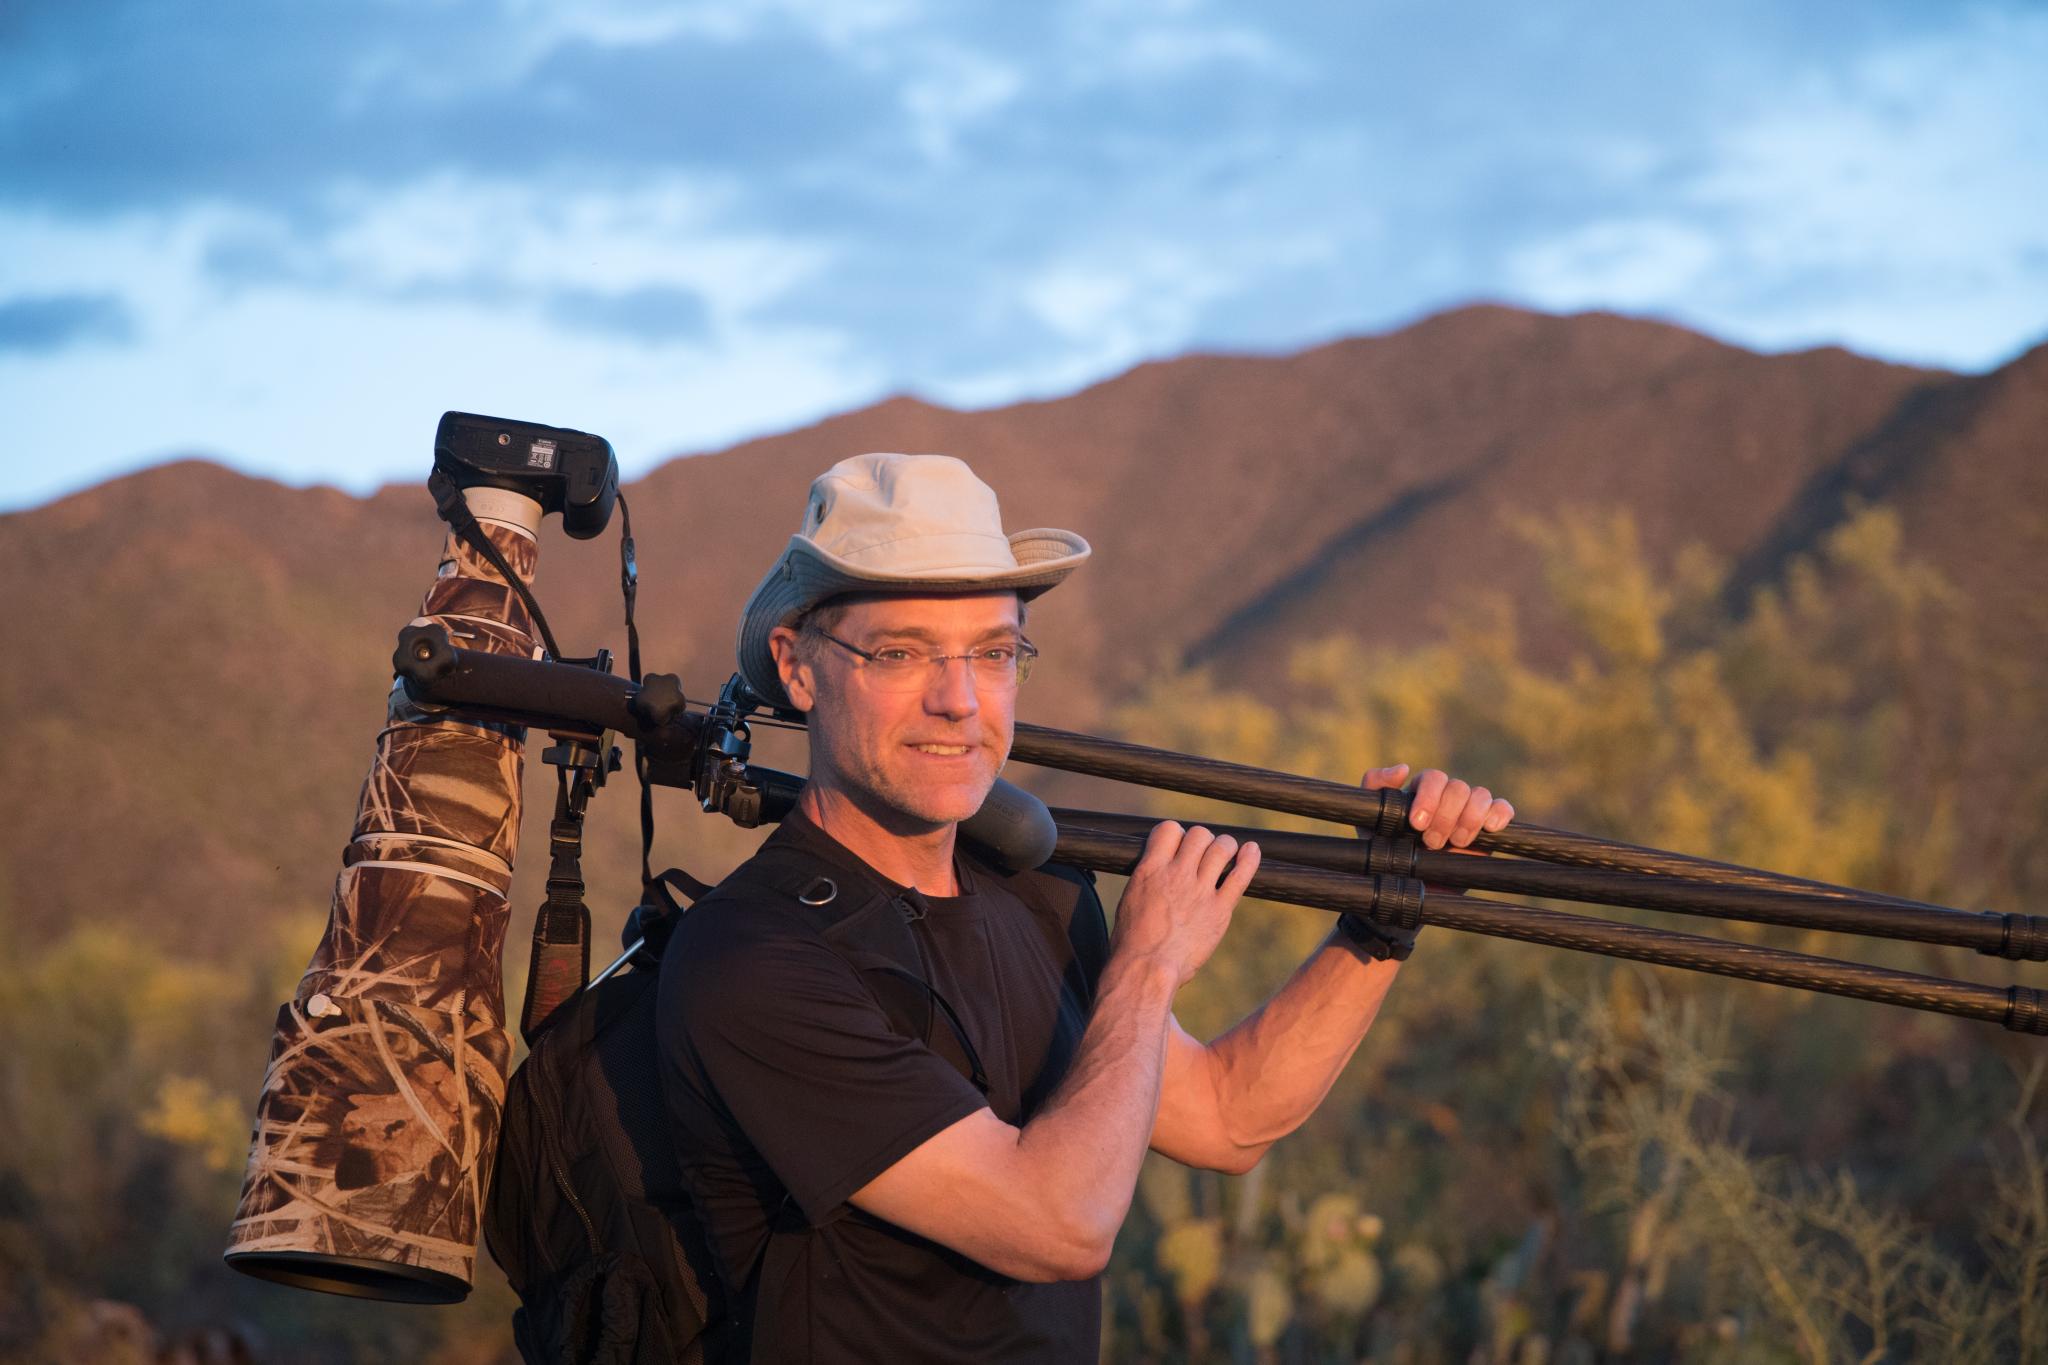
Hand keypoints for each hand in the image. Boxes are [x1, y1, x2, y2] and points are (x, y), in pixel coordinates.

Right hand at [1112, 822, 1261, 985]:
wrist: (1146, 970)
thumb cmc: (1132, 942)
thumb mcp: (1131, 899)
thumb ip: (1148, 879)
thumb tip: (1156, 870)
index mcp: (1150, 870)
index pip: (1169, 829)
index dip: (1177, 834)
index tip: (1179, 845)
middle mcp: (1176, 874)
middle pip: (1199, 835)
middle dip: (1203, 840)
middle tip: (1203, 854)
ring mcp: (1200, 891)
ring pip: (1221, 848)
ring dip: (1225, 846)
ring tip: (1225, 853)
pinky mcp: (1220, 910)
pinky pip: (1240, 876)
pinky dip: (1249, 860)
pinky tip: (1251, 851)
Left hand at [1361, 764, 1512, 851]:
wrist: (1405, 888)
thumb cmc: (1384, 850)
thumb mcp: (1370, 819)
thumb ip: (1375, 787)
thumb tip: (1403, 768)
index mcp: (1422, 790)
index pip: (1434, 778)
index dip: (1429, 798)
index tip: (1417, 824)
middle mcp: (1447, 796)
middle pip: (1458, 787)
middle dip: (1446, 816)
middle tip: (1432, 842)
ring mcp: (1469, 810)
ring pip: (1481, 795)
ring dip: (1470, 818)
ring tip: (1456, 842)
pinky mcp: (1488, 828)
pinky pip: (1502, 809)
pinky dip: (1500, 814)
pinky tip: (1490, 828)